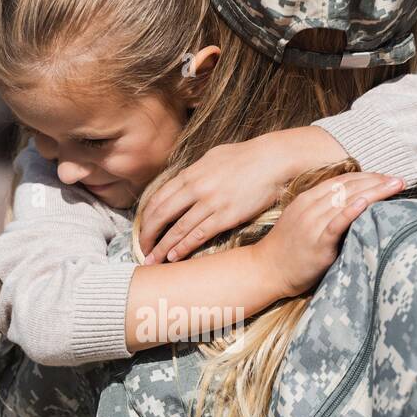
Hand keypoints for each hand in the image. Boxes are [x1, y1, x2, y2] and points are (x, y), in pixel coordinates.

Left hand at [139, 135, 303, 264]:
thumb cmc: (247, 157)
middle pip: (161, 214)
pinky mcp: (226, 216)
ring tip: (153, 260)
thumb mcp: (213, 157)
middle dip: (147, 234)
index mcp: (191, 173)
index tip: (142, 229)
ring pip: (177, 229)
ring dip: (162, 247)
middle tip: (142, 248)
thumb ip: (196, 172)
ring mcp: (210, 203)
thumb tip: (184, 182)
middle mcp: (196, 188)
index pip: (158, 197)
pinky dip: (183, 248)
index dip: (146, 217)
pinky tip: (174, 257)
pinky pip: (198, 235)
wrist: (274, 159)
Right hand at [256, 172, 403, 298]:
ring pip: (346, 201)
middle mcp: (310, 207)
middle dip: (376, 181)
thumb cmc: (288, 249)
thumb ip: (323, 211)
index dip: (367, 177)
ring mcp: (312, 224)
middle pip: (348, 187)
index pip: (342, 181)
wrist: (265, 270)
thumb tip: (350, 205)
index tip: (387, 177)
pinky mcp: (316, 242)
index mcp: (308, 199)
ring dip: (373, 192)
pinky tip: (366, 203)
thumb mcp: (302, 221)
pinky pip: (336, 223)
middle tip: (399, 180)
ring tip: (395, 187)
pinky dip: (351, 211)